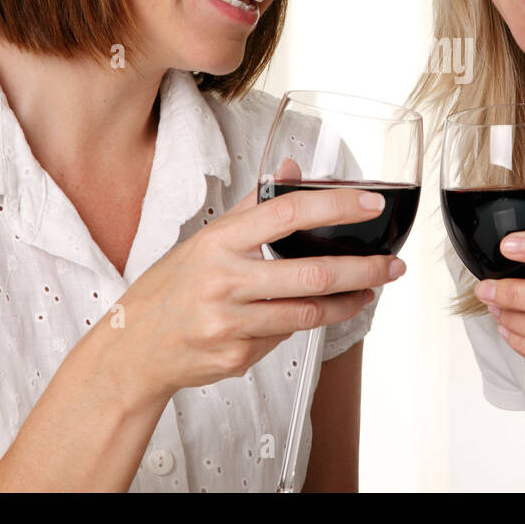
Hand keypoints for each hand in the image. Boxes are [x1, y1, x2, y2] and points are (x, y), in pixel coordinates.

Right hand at [110, 181, 404, 403]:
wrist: (131, 348)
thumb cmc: (171, 287)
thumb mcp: (205, 238)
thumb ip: (254, 205)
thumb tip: (293, 166)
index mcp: (218, 242)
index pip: (287, 213)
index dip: (335, 205)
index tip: (370, 203)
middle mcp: (223, 282)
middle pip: (312, 273)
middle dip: (364, 269)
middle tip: (393, 265)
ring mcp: (229, 324)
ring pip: (309, 313)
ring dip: (349, 303)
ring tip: (370, 291)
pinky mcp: (235, 357)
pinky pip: (285, 339)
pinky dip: (304, 325)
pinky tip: (312, 315)